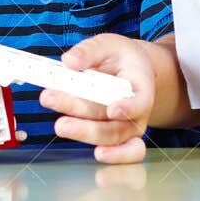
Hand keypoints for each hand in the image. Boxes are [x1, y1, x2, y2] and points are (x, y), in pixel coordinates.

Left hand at [42, 34, 156, 163]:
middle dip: (85, 120)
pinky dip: (112, 156)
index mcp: (141, 84)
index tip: (112, 109)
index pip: (140, 100)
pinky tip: (95, 154)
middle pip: (116, 122)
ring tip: (60, 126)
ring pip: (112, 138)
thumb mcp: (107, 44)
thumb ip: (89, 50)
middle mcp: (139, 110)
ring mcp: (130, 126)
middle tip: (59, 114)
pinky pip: (123, 154)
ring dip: (84, 133)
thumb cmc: (120, 57)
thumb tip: (69, 61)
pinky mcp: (119, 137)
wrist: (131, 70)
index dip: (128, 107)